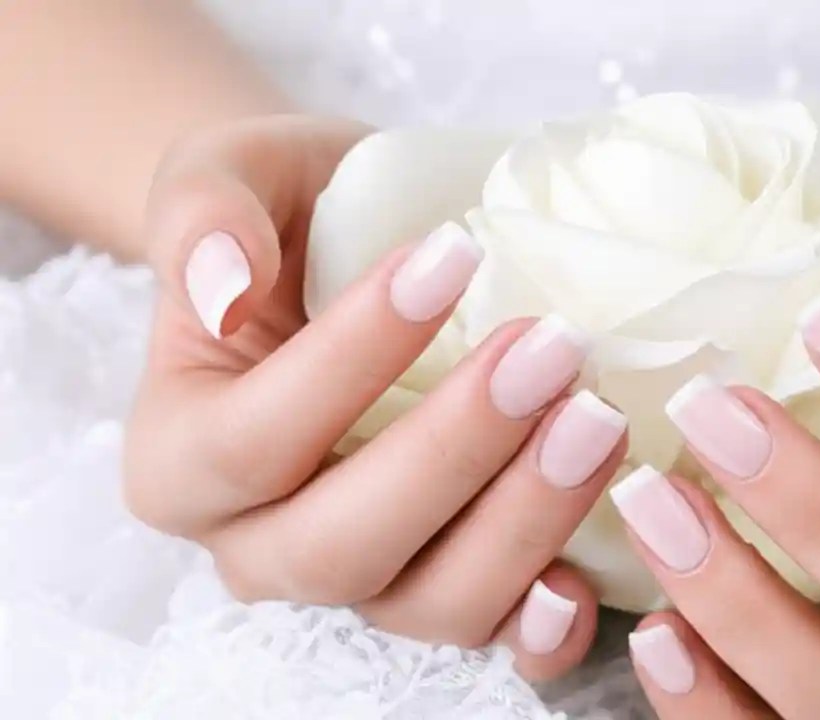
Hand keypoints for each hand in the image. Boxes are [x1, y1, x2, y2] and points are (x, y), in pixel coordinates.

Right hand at [123, 116, 625, 679]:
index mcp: (181, 459)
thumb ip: (204, 216)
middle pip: (345, 544)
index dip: (352, 360)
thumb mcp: (231, 172)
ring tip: (599, 417)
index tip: (451, 257)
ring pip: (431, 600)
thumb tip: (223, 291)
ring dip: (523, 521)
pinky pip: (493, 638)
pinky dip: (545, 625)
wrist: (353, 253)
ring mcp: (363, 579)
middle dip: (457, 452)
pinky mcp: (446, 586)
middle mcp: (258, 543)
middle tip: (551, 351)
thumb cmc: (292, 216)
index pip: (254, 440)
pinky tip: (594, 572)